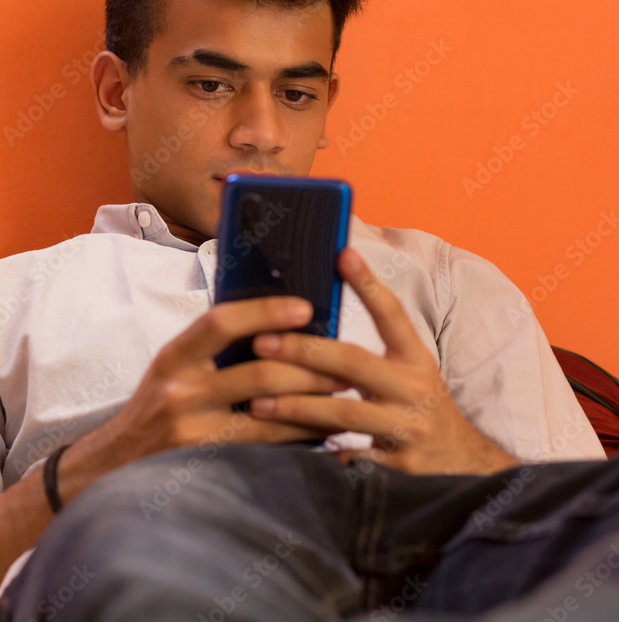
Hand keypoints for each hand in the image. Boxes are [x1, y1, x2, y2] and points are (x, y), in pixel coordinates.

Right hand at [91, 294, 347, 466]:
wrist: (115, 462)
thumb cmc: (155, 407)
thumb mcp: (172, 368)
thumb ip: (210, 347)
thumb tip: (273, 321)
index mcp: (173, 356)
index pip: (221, 322)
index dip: (265, 311)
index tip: (305, 308)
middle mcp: (179, 391)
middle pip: (258, 372)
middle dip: (309, 367)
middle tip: (344, 364)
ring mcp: (192, 430)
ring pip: (269, 412)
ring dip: (313, 402)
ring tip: (342, 393)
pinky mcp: (206, 461)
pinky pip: (265, 446)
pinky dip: (299, 435)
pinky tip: (321, 429)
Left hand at [246, 248, 518, 475]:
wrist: (464, 469)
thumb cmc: (418, 411)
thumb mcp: (408, 373)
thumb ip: (369, 351)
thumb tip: (313, 315)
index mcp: (416, 360)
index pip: (393, 314)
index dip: (368, 284)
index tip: (342, 255)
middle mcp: (415, 390)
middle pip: (355, 363)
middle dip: (304, 351)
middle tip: (262, 342)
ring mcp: (409, 430)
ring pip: (346, 413)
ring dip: (298, 406)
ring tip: (258, 401)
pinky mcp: (400, 469)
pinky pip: (349, 459)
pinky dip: (318, 454)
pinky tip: (282, 448)